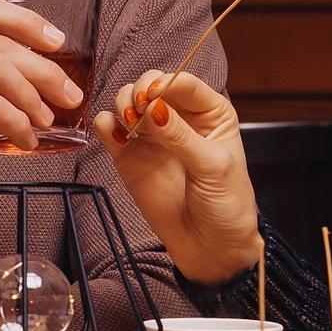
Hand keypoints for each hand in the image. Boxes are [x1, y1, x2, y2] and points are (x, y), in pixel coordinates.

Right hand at [93, 71, 259, 282]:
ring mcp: (152, 136)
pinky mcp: (129, 157)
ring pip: (127, 101)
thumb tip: (154, 108)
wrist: (211, 248)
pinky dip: (106, 126)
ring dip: (122, 104)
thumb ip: (182, 137)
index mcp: (210, 113)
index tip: (153, 96)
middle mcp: (179, 117)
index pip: (184, 82)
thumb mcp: (213, 167)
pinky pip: (110, 130)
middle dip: (140, 90)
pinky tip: (115, 137)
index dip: (166, 83)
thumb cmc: (226, 205)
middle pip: (151, 84)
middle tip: (140, 110)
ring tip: (130, 124)